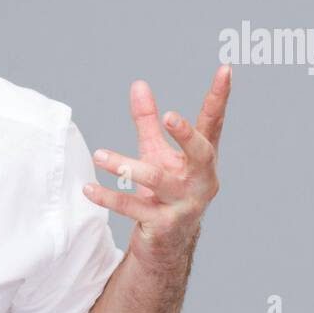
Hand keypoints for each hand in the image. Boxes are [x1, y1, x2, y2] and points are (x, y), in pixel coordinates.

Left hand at [82, 65, 231, 267]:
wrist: (167, 243)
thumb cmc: (165, 190)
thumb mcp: (157, 152)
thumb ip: (148, 121)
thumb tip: (138, 84)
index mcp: (203, 159)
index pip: (213, 123)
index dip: (219, 96)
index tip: (225, 69)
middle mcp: (200, 180)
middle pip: (200, 153)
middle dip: (185, 134)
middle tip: (167, 115)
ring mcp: (184, 204)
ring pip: (157, 180)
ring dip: (126, 166)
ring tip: (100, 155)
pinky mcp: (163, 224)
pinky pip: (133, 208)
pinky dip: (109, 197)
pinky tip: (88, 189)